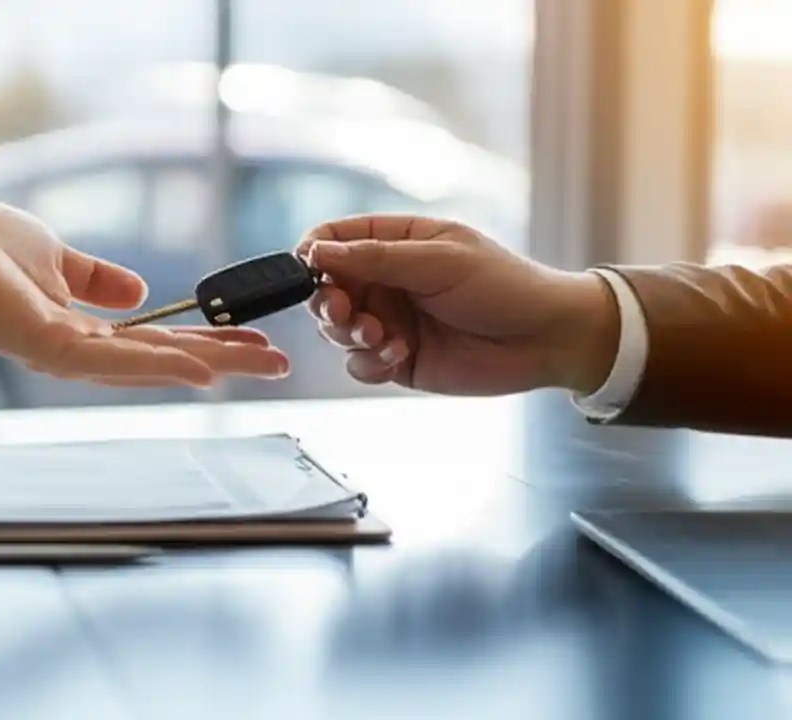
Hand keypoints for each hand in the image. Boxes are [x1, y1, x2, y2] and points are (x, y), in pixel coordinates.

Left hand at [0, 201, 289, 387]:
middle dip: (226, 359)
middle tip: (282, 362)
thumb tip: (141, 292)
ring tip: (264, 363)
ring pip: (152, 364)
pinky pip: (115, 359)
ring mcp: (65, 354)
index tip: (253, 340)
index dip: (206, 340)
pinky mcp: (50, 346)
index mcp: (81, 330)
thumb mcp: (56, 254)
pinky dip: (162, 363)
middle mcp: (78, 351)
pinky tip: (204, 367)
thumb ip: (96, 278)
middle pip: (165, 358)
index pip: (156, 339)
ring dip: (212, 363)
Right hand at [296, 215, 618, 395]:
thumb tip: (318, 251)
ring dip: (349, 335)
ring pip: (336, 330)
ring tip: (384, 337)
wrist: (547, 340)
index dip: (313, 251)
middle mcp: (386, 281)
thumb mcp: (439, 261)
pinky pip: (358, 364)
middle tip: (344, 313)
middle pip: (326, 288)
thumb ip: (376, 258)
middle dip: (327, 302)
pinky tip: (400, 356)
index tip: (309, 269)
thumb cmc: (505, 286)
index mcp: (396, 242)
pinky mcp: (397, 359)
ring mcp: (390, 320)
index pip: (334, 238)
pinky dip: (369, 363)